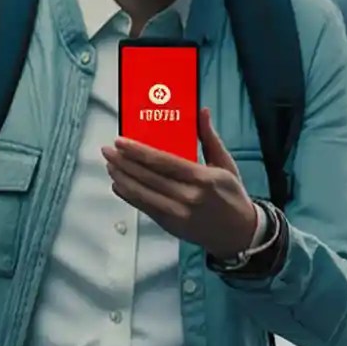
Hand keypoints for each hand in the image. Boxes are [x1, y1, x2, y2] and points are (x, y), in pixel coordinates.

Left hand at [103, 107, 257, 258]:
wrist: (238, 234)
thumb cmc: (232, 196)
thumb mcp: (226, 165)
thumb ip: (210, 137)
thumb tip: (201, 111)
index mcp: (203, 179)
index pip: (164, 162)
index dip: (139, 151)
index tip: (121, 141)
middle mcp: (188, 197)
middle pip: (148, 177)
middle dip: (124, 162)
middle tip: (108, 150)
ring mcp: (178, 214)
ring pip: (142, 193)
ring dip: (122, 178)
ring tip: (110, 165)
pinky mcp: (170, 225)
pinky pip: (144, 207)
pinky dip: (128, 195)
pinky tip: (118, 184)